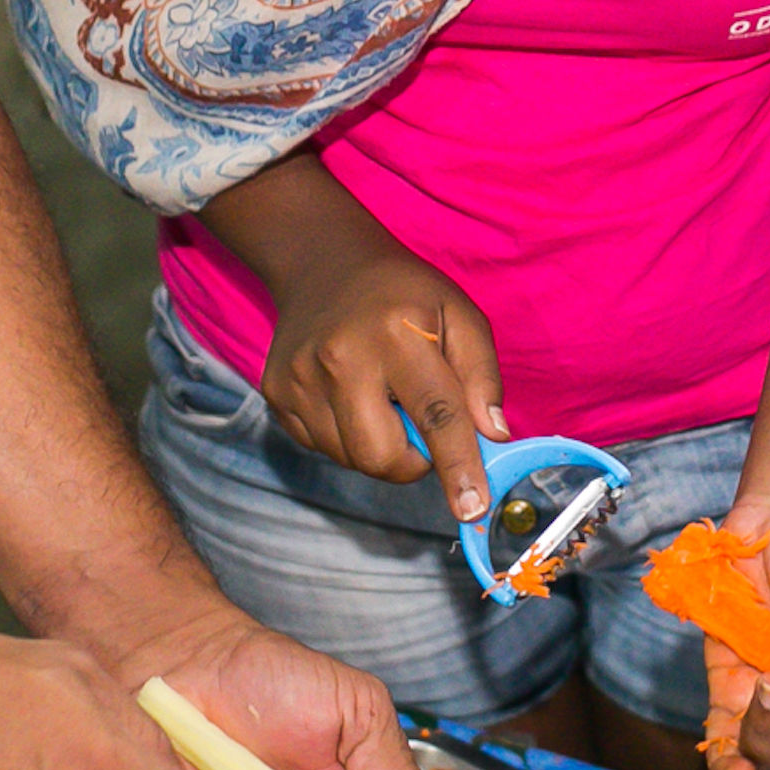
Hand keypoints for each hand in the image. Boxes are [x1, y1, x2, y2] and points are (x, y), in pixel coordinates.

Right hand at [257, 237, 509, 528]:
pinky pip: (322, 447)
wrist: (323, 261)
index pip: (437, 416)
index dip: (458, 468)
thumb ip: (482, 377)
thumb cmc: (404, 293)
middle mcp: (341, 358)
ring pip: (350, 459)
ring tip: (382, 398)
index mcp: (397, 335)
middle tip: (420, 424)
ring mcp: (300, 378)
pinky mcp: (277, 393)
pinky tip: (350, 396)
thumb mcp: (459, 315)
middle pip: (381, 456)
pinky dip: (346, 436)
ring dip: (378, 446)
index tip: (472, 508)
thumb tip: (492, 436)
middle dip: (413, 461)